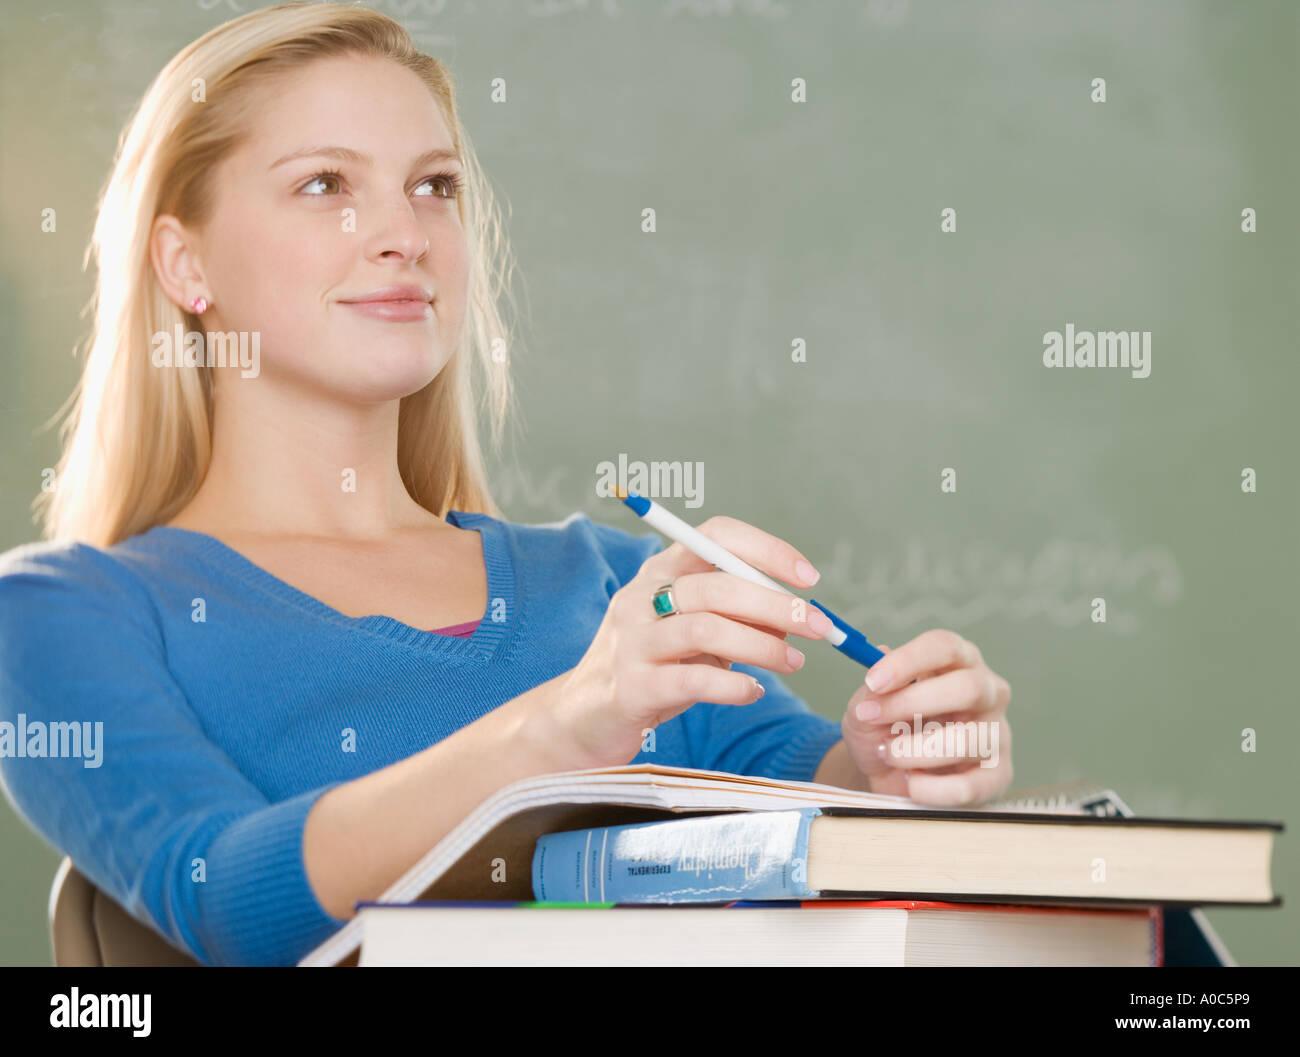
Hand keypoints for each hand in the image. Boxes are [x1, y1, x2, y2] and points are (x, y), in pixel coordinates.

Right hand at [548, 516, 835, 768]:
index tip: (808, 578)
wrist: (584, 719)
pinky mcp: (631, 687)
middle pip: (718, 585)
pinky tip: (753, 692)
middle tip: (818, 628)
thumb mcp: (694, 635)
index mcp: (659, 571)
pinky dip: (734, 685)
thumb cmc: (654, 669)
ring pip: (706, 629)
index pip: (715, 536)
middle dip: (778, 605)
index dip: (767, 549)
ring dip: (762, 645)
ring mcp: (632, 641)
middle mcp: (641, 597)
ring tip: (793, 662)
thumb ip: (735, 618)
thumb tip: (797, 615)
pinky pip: (693, 679)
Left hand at [839, 630, 1012, 805]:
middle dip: (913, 703)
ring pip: (967, 740)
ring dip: (916, 750)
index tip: (873, 681)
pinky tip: (912, 782)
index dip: (909, 661)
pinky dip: (931, 788)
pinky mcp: (998, 775)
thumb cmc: (884, 730)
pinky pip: (971, 786)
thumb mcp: (867, 707)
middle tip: (872, 717)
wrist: (888, 777)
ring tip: (888, 754)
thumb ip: (872, 688)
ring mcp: (997, 734)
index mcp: (956, 662)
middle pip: (968, 687)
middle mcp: (986, 692)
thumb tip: (881, 657)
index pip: (945, 647)